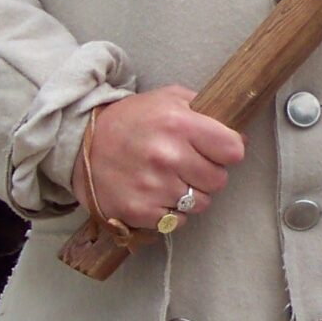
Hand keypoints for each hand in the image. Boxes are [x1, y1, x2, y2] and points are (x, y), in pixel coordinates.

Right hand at [71, 86, 244, 231]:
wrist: (81, 143)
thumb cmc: (131, 120)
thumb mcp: (167, 99)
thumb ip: (204, 111)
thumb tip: (240, 136)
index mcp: (178, 123)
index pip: (233, 150)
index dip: (228, 150)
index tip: (217, 149)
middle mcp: (167, 156)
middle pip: (219, 180)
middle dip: (208, 173)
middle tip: (188, 164)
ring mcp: (154, 187)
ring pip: (201, 203)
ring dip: (192, 194)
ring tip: (169, 178)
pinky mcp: (140, 211)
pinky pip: (178, 221)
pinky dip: (172, 211)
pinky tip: (156, 193)